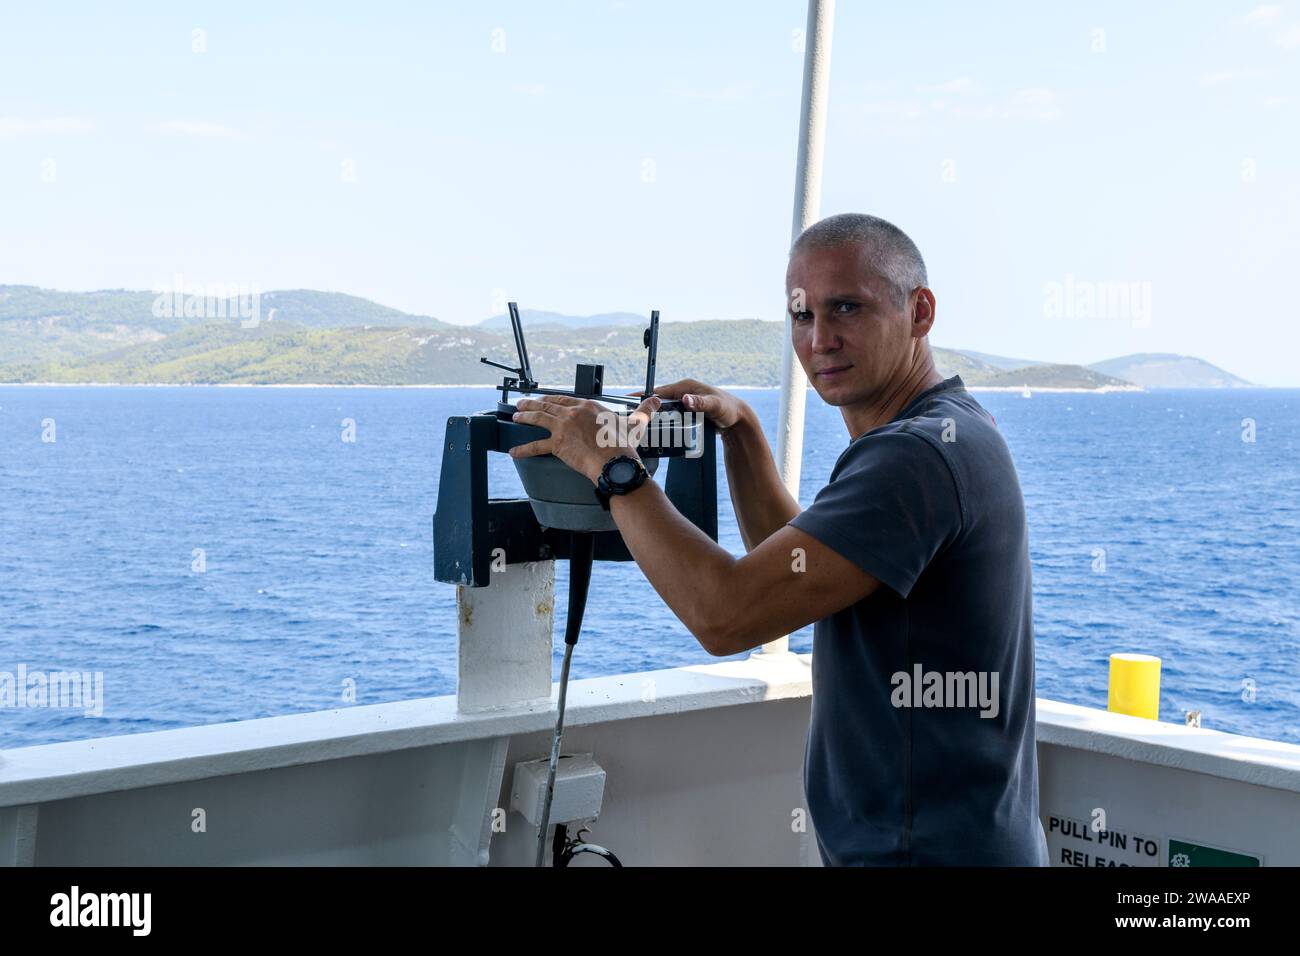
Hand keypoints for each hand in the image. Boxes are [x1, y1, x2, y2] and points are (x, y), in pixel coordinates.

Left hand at [509, 394, 661, 482]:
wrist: (616, 461)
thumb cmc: (624, 444)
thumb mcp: (636, 423)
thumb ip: (644, 410)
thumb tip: (655, 400)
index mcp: (588, 406)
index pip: (565, 399)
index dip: (552, 399)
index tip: (544, 399)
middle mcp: (573, 413)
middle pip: (548, 405)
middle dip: (532, 404)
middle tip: (521, 404)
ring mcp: (563, 427)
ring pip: (538, 418)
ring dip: (524, 416)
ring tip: (515, 416)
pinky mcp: (558, 444)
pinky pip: (536, 446)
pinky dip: (523, 449)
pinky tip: (514, 452)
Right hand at [637, 379, 750, 434]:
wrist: (738, 419)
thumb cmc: (729, 409)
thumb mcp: (715, 405)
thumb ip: (701, 402)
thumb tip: (685, 398)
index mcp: (685, 387)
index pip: (659, 391)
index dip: (643, 396)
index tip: (628, 401)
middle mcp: (683, 393)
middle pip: (658, 401)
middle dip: (645, 408)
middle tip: (629, 419)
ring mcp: (684, 403)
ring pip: (663, 411)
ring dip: (653, 418)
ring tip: (638, 428)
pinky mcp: (686, 413)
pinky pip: (670, 418)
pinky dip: (662, 424)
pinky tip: (655, 433)